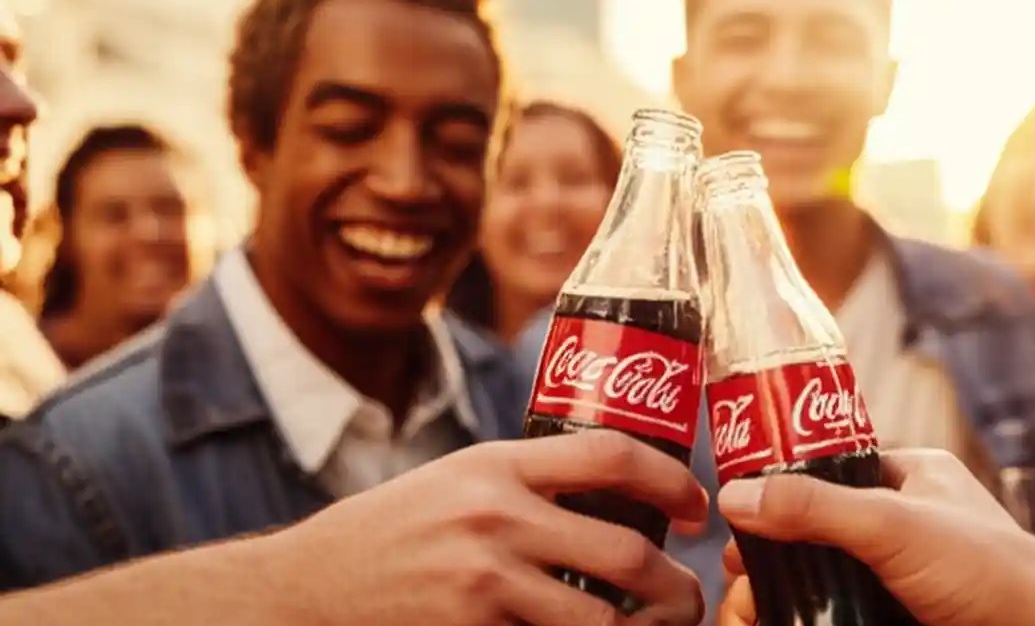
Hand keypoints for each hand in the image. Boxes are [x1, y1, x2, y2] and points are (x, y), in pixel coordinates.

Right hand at [270, 430, 707, 625]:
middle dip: (676, 587)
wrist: (309, 586)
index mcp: (498, 465)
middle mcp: (496, 519)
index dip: (672, 479)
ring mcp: (483, 584)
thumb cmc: (393, 528)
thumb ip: (528, 481)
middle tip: (688, 598)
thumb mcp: (459, 478)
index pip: (613, 454)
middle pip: (626, 552)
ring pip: (602, 622)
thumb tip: (616, 492)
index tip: (695, 506)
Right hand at [716, 449, 1034, 625]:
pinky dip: (810, 617)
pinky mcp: (903, 613)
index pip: (823, 471)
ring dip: (783, 596)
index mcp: (910, 475)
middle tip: (742, 588)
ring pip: (825, 576)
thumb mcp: (892, 526)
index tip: (738, 532)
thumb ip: (814, 507)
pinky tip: (780, 625)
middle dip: (771, 560)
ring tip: (750, 615)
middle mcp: (906, 519)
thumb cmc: (991, 573)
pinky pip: (842, 609)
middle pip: (815, 532)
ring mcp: (906, 573)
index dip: (775, 498)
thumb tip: (735, 496)